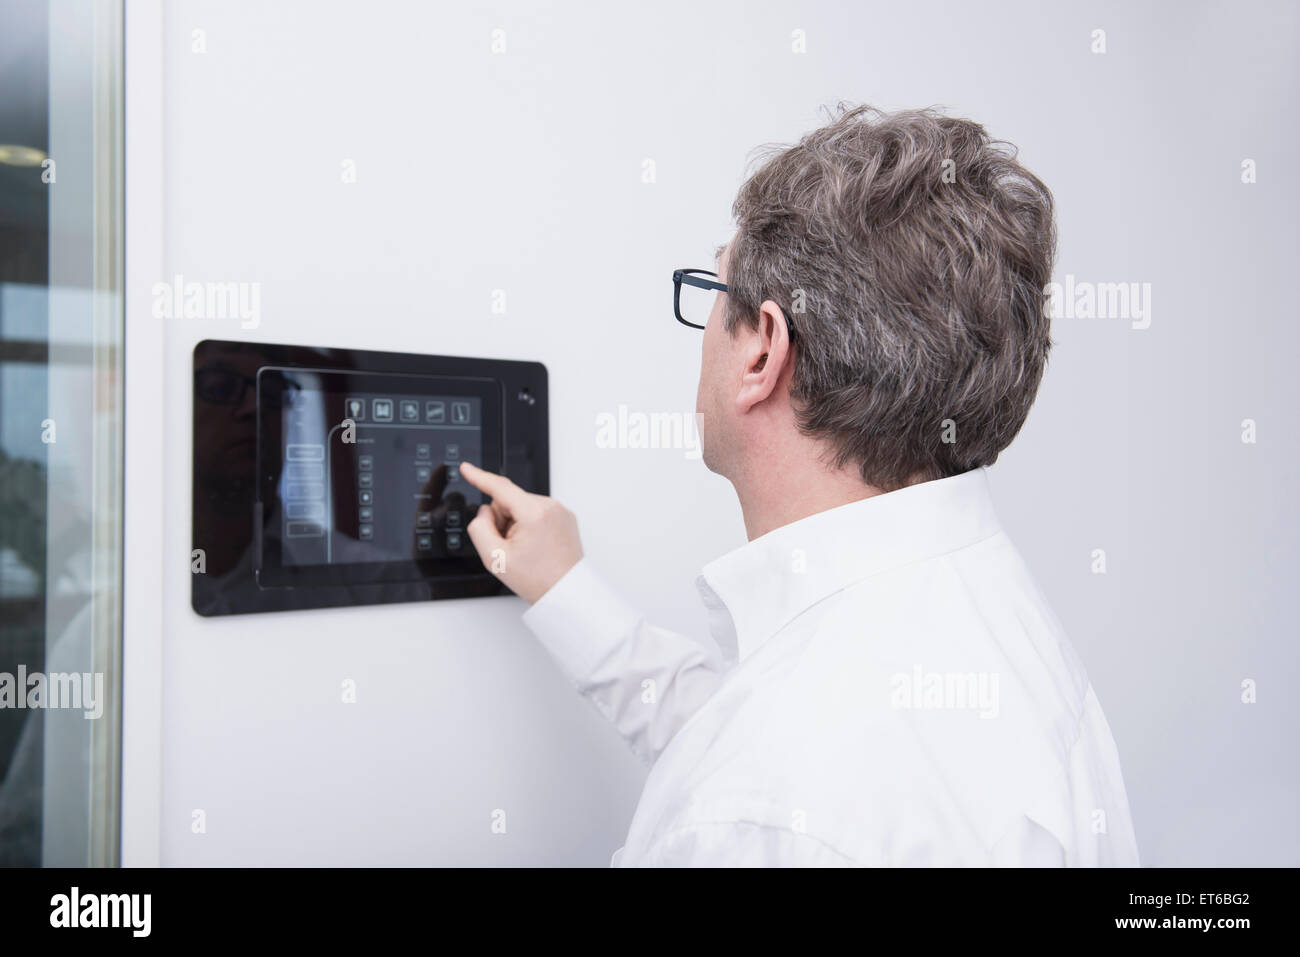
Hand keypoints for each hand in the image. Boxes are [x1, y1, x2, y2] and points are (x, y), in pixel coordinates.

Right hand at [459, 461, 582, 603]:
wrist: (567, 592)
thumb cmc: (538, 579)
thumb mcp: (495, 558)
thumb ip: (479, 528)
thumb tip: (483, 513)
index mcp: (534, 512)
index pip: (500, 487)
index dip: (479, 477)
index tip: (467, 469)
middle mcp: (551, 507)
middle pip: (509, 501)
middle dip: (502, 521)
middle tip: (508, 547)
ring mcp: (560, 512)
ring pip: (522, 508)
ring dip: (516, 525)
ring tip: (524, 550)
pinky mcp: (565, 519)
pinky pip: (536, 514)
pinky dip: (529, 527)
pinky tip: (534, 547)